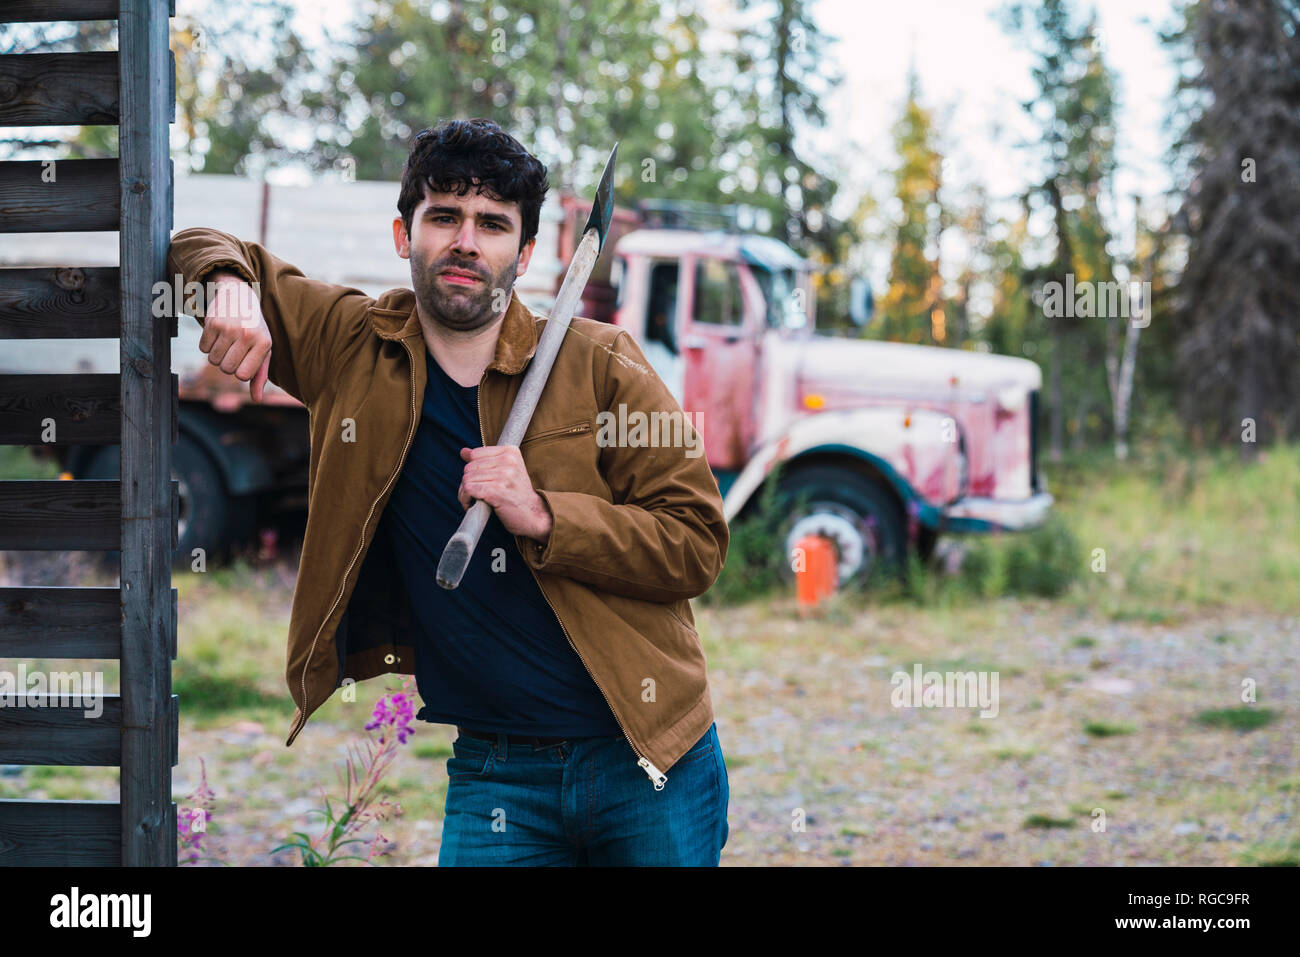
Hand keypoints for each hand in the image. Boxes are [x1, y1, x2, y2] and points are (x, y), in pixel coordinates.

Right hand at [199, 269, 271, 401]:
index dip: (239, 372)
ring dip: (217, 356)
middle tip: (234, 350)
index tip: (244, 362)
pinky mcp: (212, 322)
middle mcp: (247, 335)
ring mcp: (228, 328)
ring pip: (213, 360)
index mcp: (263, 344)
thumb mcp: (263, 350)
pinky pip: (203, 349)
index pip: (242, 376)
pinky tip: (217, 334)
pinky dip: (207, 345)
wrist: (239, 297)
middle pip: (226, 369)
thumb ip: (260, 376)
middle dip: (227, 364)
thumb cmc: (254, 329)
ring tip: (227, 342)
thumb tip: (257, 399)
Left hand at [457, 445, 552, 541]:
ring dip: (465, 493)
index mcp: (511, 452)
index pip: (475, 454)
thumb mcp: (505, 471)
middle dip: (467, 482)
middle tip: (475, 494)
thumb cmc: (517, 494)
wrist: (534, 515)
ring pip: (467, 479)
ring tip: (474, 500)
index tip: (479, 481)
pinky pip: (469, 489)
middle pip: (469, 467)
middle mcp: (508, 461)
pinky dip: (466, 499)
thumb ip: (485, 459)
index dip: (472, 469)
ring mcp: (503, 475)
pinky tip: (472, 505)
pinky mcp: (497, 490)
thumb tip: (463, 451)